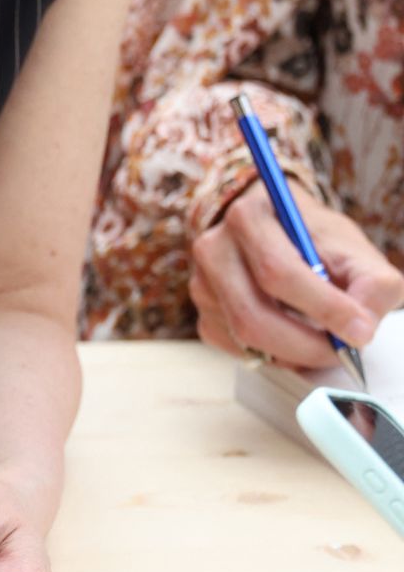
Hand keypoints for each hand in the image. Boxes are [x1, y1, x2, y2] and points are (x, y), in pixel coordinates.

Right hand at [190, 182, 403, 368]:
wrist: (276, 230)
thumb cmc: (312, 236)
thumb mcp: (350, 244)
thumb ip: (370, 281)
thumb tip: (362, 326)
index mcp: (248, 216)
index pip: (277, 270)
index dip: (322, 307)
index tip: (360, 330)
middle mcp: (213, 247)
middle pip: (253, 314)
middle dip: (308, 345)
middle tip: (345, 351)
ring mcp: (202, 282)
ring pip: (246, 338)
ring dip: (294, 353)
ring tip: (323, 342)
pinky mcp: (204, 314)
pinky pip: (239, 351)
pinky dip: (275, 355)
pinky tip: (294, 337)